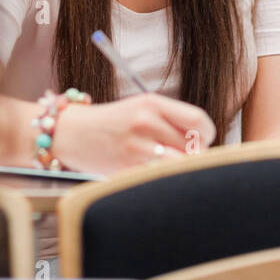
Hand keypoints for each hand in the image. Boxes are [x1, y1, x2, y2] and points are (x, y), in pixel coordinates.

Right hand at [52, 94, 216, 175]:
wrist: (72, 133)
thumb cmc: (113, 122)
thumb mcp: (142, 108)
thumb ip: (171, 119)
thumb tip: (203, 141)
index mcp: (152, 103)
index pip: (198, 121)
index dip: (207, 134)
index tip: (204, 140)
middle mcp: (146, 122)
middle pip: (193, 145)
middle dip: (195, 153)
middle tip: (184, 155)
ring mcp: (137, 147)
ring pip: (180, 164)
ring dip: (180, 167)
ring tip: (169, 164)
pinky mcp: (128, 168)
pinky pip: (159, 176)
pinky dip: (162, 176)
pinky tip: (152, 172)